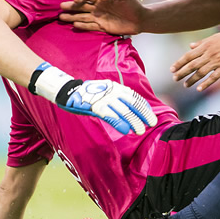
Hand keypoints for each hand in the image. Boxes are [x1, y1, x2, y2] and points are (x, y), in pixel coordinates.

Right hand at [29, 62, 157, 134]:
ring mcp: (104, 98)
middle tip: (151, 124)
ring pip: (123, 111)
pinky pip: (110, 115)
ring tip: (140, 130)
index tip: (151, 117)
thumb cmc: (88, 95)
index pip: (135, 97)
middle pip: (132, 103)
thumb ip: (117, 99)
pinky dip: (119, 123)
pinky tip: (125, 130)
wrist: (68, 91)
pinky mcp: (95, 106)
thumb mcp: (105, 93)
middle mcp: (112, 91)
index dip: (144, 108)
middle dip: (143, 114)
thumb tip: (130, 110)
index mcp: (116, 87)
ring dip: (133, 121)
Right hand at [60, 0, 145, 34]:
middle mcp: (98, 8)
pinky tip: (74, 25)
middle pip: (82, 7)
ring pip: (83, 17)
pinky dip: (82, 26)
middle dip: (71, 7)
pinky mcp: (103, 27)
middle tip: (60, 7)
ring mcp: (100, 18)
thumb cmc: (133, 4)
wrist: (141, 18)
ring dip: (72, 17)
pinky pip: (90, 26)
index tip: (76, 0)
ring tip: (61, 17)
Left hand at [171, 28, 219, 91]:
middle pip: (192, 65)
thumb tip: (190, 46)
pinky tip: (199, 89)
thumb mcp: (214, 37)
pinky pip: (213, 77)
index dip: (179, 63)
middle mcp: (209, 54)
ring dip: (191, 79)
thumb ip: (201, 42)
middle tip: (174, 78)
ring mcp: (217, 62)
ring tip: (185, 85)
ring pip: (200, 72)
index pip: (188, 56)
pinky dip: (205, 83)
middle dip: (182, 72)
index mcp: (205, 46)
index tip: (172, 69)